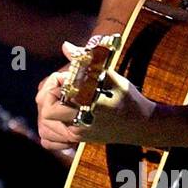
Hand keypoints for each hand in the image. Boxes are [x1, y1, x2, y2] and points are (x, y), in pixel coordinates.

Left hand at [36, 40, 155, 149]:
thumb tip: (65, 46)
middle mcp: (78, 126)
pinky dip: (50, 129)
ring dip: (48, 110)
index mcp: (84, 109)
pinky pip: (51, 141)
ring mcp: (78, 136)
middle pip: (45, 113)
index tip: (66, 76)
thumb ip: (86, 61)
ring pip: (45, 127)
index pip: (49, 101)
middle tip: (60, 86)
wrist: (142, 126)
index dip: (53, 84)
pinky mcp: (80, 141)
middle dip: (48, 96)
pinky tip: (59, 116)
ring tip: (60, 98)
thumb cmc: (128, 100)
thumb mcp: (110, 77)